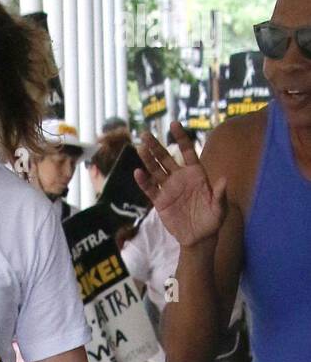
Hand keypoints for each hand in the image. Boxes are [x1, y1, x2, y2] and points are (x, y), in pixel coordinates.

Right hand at [135, 121, 226, 247]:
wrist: (199, 237)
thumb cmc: (212, 220)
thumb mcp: (220, 208)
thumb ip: (220, 194)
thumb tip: (223, 180)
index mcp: (196, 174)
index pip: (187, 151)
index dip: (181, 137)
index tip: (174, 124)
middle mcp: (180, 178)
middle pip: (166, 158)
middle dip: (157, 146)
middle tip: (146, 134)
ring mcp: (169, 188)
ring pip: (156, 170)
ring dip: (147, 160)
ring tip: (140, 147)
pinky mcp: (160, 201)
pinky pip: (150, 189)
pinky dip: (143, 181)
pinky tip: (137, 172)